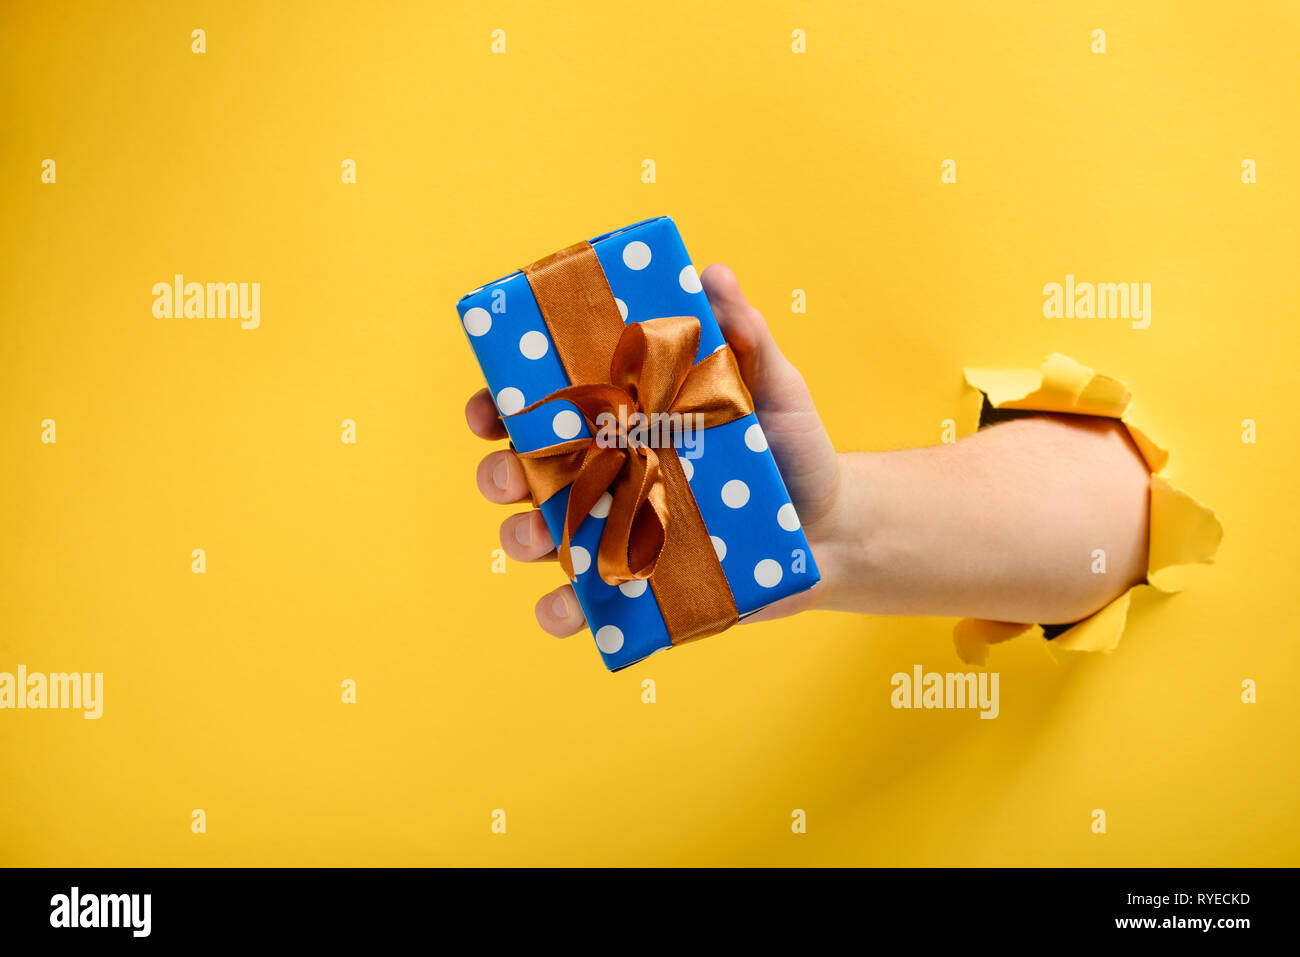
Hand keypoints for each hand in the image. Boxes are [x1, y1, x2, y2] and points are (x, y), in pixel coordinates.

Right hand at [465, 263, 845, 636]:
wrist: (833, 529)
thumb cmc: (792, 449)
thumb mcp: (774, 386)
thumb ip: (744, 335)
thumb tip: (714, 273)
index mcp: (618, 422)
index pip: (540, 408)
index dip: (497, 405)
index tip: (489, 408)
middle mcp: (602, 477)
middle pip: (520, 473)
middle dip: (499, 475)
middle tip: (515, 474)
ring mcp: (612, 535)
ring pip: (537, 539)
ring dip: (523, 539)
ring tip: (545, 538)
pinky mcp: (635, 588)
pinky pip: (580, 607)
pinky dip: (561, 611)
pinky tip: (569, 607)